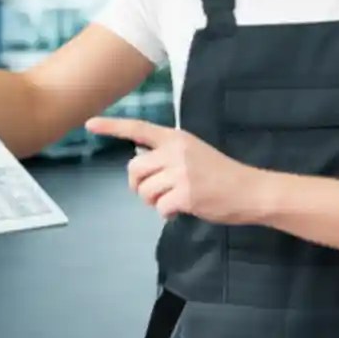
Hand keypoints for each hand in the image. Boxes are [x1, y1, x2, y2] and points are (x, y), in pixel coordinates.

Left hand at [85, 117, 264, 224]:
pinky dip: (167, 213)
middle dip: (138, 185)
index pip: (139, 128)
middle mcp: (176, 151)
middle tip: (154, 193)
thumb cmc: (221, 174)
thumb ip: (167, 154)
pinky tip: (181, 210)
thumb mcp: (193, 153)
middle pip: (134, 168)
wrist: (249, 190)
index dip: (112, 126)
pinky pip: (159, 207)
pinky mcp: (186, 194)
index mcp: (177, 138)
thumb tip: (138, 161)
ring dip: (153, 202)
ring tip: (173, 201)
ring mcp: (181, 172)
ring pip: (144, 191)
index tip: (89, 124)